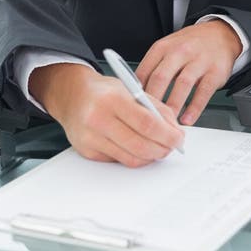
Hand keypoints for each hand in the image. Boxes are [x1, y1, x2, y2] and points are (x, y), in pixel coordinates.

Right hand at [29, 63, 183, 167]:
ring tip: (158, 148)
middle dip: (162, 149)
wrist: (72, 95)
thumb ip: (156, 108)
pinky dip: (133, 157)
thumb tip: (175, 130)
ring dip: (150, 157)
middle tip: (171, 146)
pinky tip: (138, 148)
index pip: (147, 124)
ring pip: (131, 159)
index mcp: (113, 99)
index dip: (167, 135)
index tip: (178, 138)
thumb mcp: (132, 89)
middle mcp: (99, 119)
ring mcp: (91, 138)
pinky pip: (118, 161)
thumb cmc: (104, 91)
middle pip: (140, 145)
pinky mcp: (87, 152)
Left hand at [136, 20, 241, 125]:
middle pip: (161, 77)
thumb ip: (153, 68)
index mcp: (163, 47)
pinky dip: (194, 108)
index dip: (137, 92)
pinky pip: (204, 92)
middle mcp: (180, 51)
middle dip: (153, 101)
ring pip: (182, 84)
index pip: (145, 70)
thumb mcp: (168, 49)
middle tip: (149, 118)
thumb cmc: (190, 45)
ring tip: (168, 123)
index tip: (135, 108)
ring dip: (173, 105)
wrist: (220, 34)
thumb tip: (137, 94)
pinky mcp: (215, 71)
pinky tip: (188, 119)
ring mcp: (199, 60)